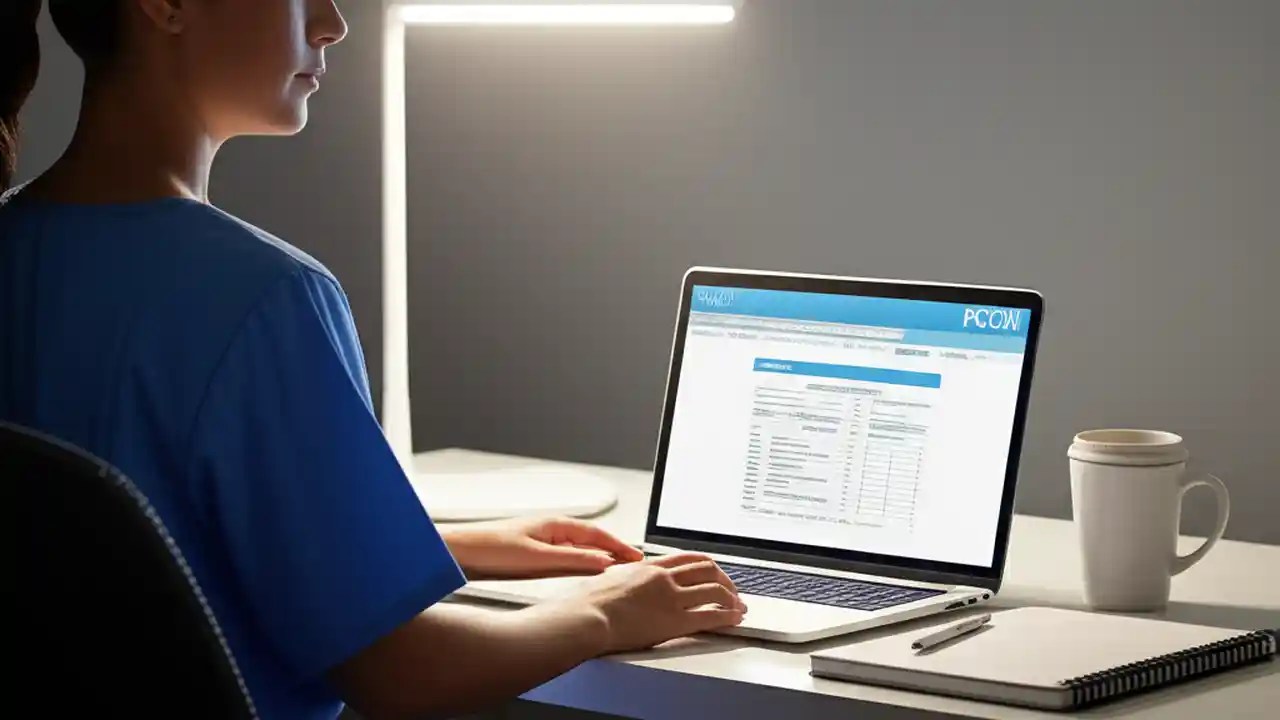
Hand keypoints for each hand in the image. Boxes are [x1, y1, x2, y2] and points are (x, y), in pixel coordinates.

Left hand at [442, 516, 642, 580]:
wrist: (460, 553)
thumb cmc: (491, 550)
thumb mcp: (537, 558)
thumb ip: (572, 560)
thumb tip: (604, 562)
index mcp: (555, 524)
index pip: (597, 535)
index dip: (619, 546)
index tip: (638, 557)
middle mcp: (551, 530)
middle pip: (592, 540)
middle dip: (615, 551)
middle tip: (636, 564)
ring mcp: (542, 541)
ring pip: (580, 549)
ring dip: (600, 557)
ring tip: (618, 569)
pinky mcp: (533, 554)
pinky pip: (567, 556)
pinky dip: (582, 563)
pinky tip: (585, 573)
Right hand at [558, 553, 746, 653]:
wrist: (586, 616)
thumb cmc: (589, 603)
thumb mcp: (610, 578)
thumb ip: (626, 578)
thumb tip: (624, 581)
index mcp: (648, 566)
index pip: (687, 558)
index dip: (705, 565)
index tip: (713, 572)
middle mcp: (664, 577)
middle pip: (706, 568)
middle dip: (724, 578)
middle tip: (730, 589)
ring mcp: (671, 597)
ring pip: (714, 589)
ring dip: (731, 597)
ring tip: (738, 606)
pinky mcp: (674, 620)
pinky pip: (711, 615)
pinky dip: (728, 616)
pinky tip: (734, 619)